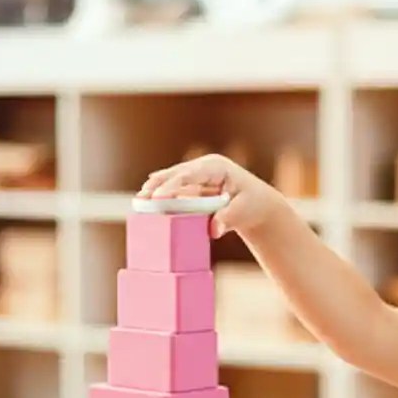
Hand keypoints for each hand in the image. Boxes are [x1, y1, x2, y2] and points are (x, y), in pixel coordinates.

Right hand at [136, 153, 285, 237]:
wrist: (258, 204)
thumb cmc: (253, 204)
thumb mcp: (244, 211)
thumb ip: (228, 219)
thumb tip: (212, 230)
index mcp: (216, 167)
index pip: (190, 174)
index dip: (172, 184)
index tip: (158, 196)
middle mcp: (203, 167)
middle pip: (176, 174)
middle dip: (157, 185)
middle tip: (142, 197)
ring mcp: (196, 176)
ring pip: (171, 180)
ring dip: (155, 189)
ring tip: (139, 201)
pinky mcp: (192, 187)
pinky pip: (174, 190)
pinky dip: (161, 195)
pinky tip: (146, 204)